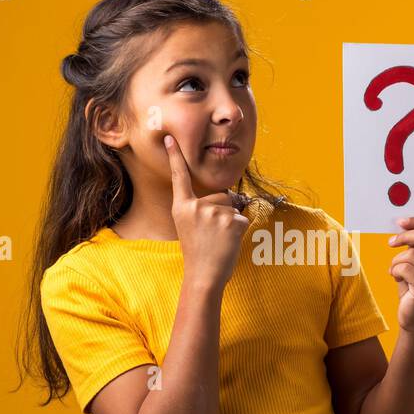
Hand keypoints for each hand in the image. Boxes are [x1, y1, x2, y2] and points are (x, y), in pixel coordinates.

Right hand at [165, 134, 249, 287]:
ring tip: (219, 241)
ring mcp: (214, 214)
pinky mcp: (231, 222)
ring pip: (233, 207)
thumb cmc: (198, 252)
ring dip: (231, 222)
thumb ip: (200, 208)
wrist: (203, 276)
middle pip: (222, 195)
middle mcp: (196, 207)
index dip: (176, 157)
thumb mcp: (189, 226)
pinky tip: (228, 243)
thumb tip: (228, 196)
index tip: (170, 137)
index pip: (180, 177)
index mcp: (182, 207)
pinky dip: (240, 231)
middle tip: (212, 235)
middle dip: (223, 212)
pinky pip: (243, 218)